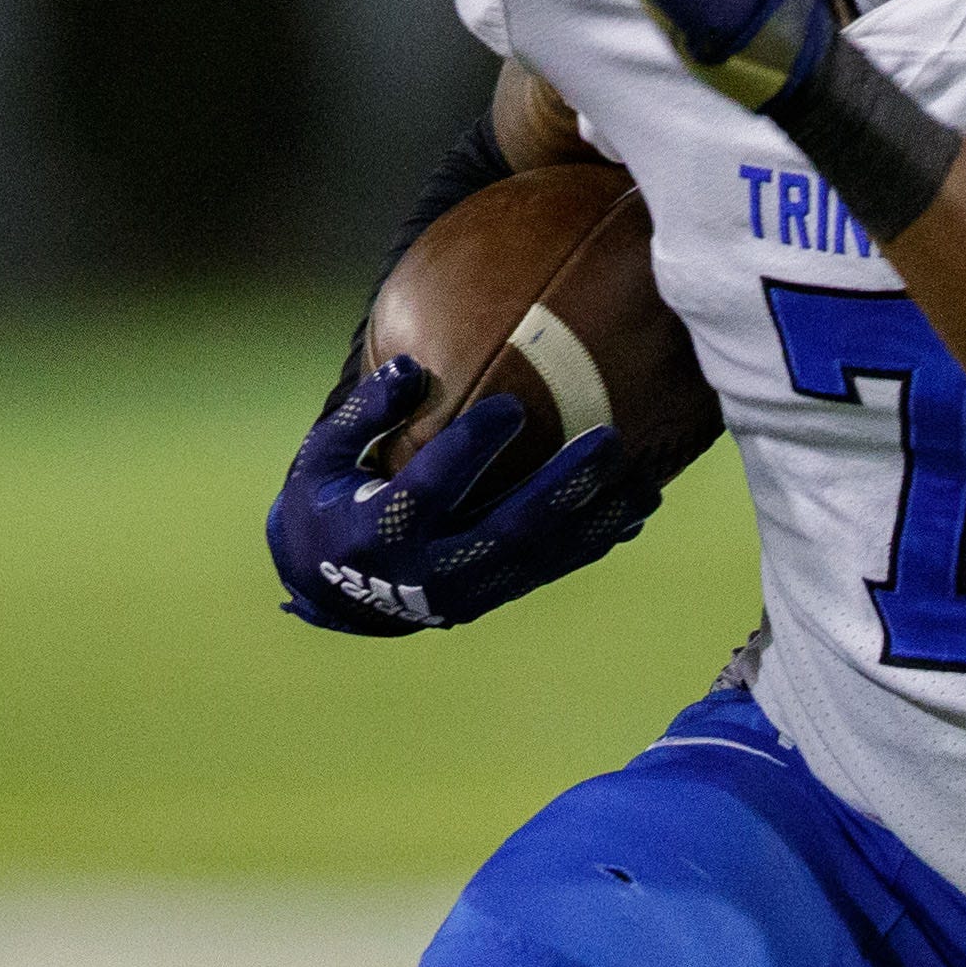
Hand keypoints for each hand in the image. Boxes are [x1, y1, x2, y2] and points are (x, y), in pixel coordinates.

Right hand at [266, 353, 652, 634]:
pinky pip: (548, 571)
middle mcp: (426, 570)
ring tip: (645, 481)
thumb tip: (412, 367)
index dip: (468, 450)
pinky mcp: (490, 599)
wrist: (333, 594)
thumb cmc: (325, 505)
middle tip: (609, 443)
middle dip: (562, 489)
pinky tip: (633, 513)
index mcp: (376, 531)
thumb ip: (363, 414)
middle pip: (506, 532)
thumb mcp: (320, 458)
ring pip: (540, 559)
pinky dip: (592, 543)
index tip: (511, 408)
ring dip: (596, 521)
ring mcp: (463, 592)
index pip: (429, 489)